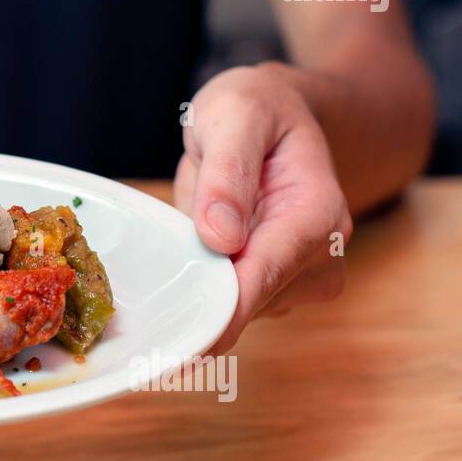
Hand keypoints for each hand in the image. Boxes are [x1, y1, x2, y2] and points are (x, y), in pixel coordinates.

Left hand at [173, 63, 352, 353]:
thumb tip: (221, 237)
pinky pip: (229, 304)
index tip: (180, 351)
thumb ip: (229, 172)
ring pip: (237, 312)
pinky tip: (175, 276)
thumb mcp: (235, 115)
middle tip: (142, 337)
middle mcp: (319, 255)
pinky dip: (197, 296)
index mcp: (317, 214)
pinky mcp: (273, 285)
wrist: (277, 115)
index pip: (265, 276)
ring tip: (160, 264)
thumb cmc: (257, 109)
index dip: (221, 313)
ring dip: (195, 301)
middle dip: (198, 314)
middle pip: (250, 305)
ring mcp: (298, 276)